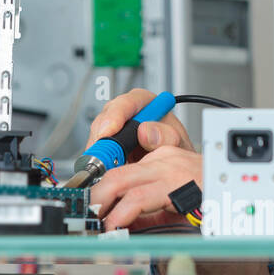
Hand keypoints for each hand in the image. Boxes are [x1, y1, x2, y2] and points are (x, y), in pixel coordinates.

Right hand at [84, 87, 200, 231]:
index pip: (126, 102)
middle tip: (106, 159)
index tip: (109, 132)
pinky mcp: (106, 145)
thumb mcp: (178, 145)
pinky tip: (109, 172)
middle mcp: (126, 113)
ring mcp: (114, 128)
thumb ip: (166, 137)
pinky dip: (100, 163)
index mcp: (145, 103)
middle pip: (105, 119)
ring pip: (97, 137)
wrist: (173, 168)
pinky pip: (96, 152)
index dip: (115, 116)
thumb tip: (146, 131)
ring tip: (111, 169)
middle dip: (103, 140)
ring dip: (101, 154)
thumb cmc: (176, 150)